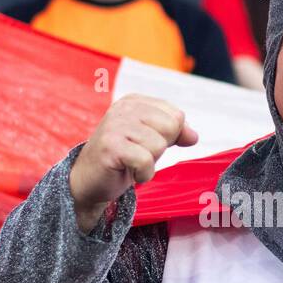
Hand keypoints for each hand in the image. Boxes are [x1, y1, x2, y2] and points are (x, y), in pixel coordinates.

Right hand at [69, 94, 198, 231]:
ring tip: (131, 163)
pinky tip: (128, 172)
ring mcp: (115, 125)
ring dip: (149, 162)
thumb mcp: (152, 142)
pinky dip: (143, 174)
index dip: (169, 137)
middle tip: (138, 154)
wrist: (89, 181)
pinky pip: (145, 161)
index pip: (176, 115)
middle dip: (160, 148)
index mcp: (134, 102)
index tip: (147, 144)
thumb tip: (194, 136)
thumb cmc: (122, 159)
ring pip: (159, 145)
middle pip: (170, 127)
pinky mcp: (110, 146)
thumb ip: (174, 134)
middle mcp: (123, 108)